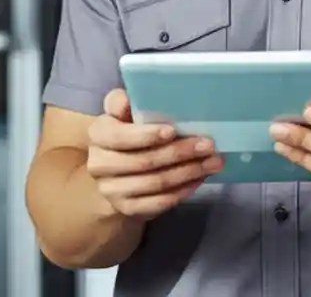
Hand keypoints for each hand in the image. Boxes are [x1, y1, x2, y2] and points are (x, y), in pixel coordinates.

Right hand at [86, 88, 222, 219]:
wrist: (115, 173)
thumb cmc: (127, 132)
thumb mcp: (123, 113)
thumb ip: (123, 102)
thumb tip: (127, 100)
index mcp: (98, 135)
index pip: (120, 136)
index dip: (146, 135)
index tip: (172, 131)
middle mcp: (100, 165)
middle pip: (144, 161)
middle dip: (179, 153)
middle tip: (208, 145)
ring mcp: (112, 191)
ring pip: (156, 183)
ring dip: (188, 172)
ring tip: (213, 162)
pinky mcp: (127, 209)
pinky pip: (159, 203)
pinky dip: (183, 190)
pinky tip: (200, 178)